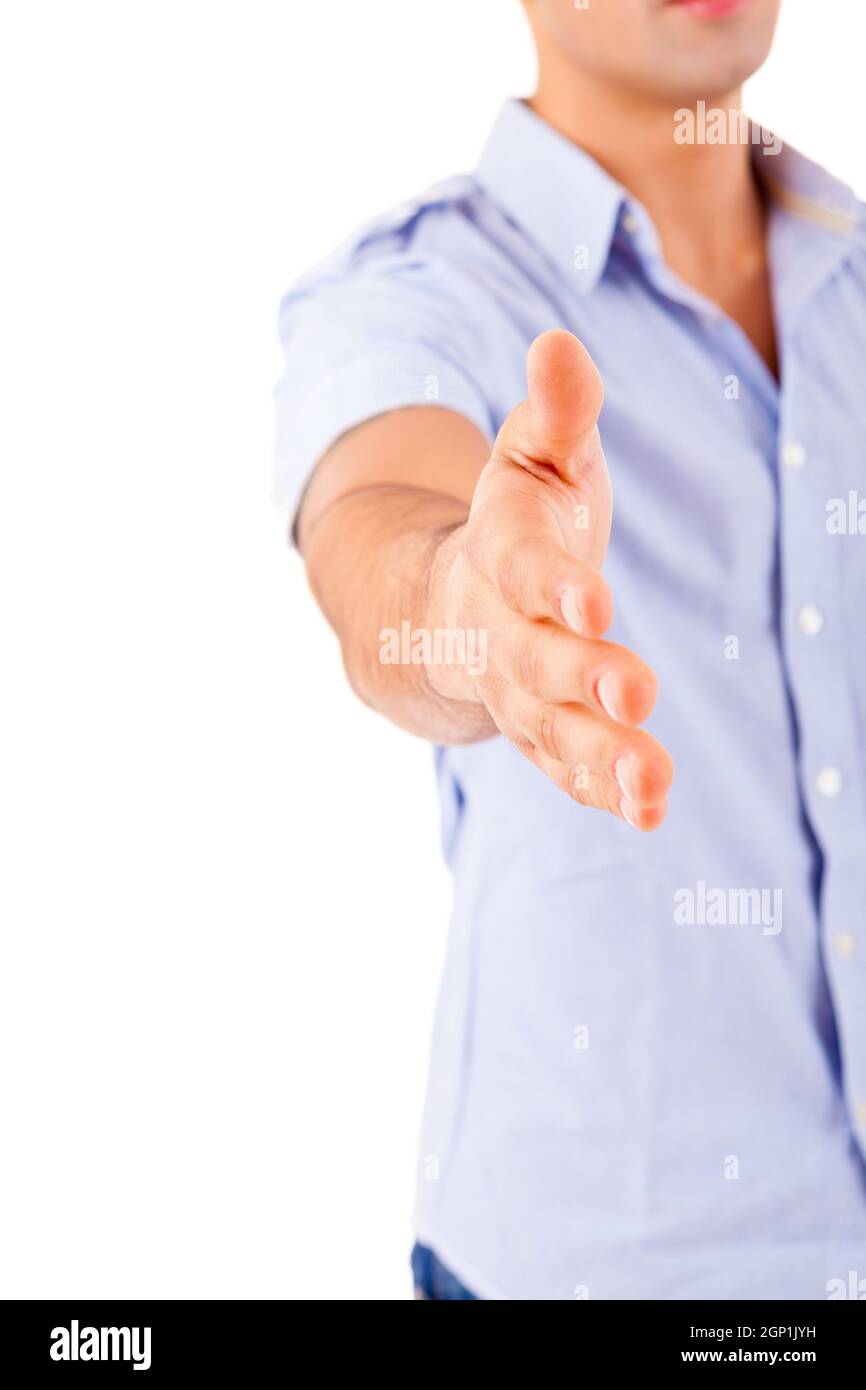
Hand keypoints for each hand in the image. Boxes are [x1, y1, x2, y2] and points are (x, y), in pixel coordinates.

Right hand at [434, 329, 672, 829]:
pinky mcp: (543, 733)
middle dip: (579, 675)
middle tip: (632, 690)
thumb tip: (560, 341)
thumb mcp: (531, 458)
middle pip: (534, 659)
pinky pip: (565, 768)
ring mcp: (518, 691)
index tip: (592, 599)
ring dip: (600, 756)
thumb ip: (555, 411)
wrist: (455, 609)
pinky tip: (647, 810)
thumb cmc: (517, 523)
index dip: (552, 583)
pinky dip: (600, 789)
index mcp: (499, 554)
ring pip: (551, 730)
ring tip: (652, 783)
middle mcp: (501, 631)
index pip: (520, 568)